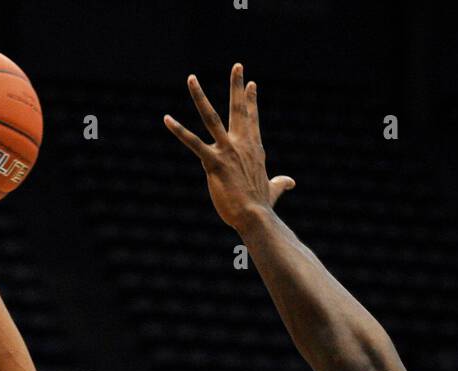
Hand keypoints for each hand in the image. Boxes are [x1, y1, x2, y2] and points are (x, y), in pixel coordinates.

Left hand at [164, 63, 294, 230]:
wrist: (256, 218)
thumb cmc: (262, 207)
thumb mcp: (273, 190)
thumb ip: (280, 183)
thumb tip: (291, 181)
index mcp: (254, 150)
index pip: (252, 120)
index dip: (252, 101)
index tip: (251, 84)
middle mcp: (241, 145)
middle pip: (238, 109)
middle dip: (237, 86)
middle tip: (237, 65)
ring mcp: (227, 152)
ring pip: (211, 117)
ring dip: (200, 97)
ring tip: (192, 78)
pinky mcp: (213, 163)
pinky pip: (193, 143)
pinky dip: (179, 130)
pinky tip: (167, 119)